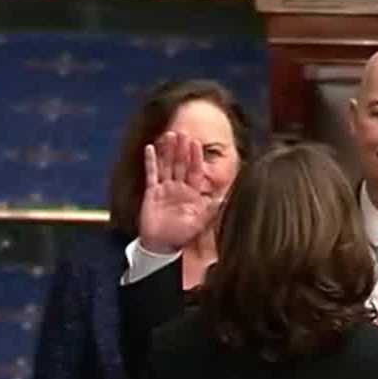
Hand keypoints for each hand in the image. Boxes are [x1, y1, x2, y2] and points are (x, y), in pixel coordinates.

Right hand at [137, 131, 220, 253]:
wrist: (162, 245)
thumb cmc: (182, 235)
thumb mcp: (201, 222)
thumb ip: (212, 209)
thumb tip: (226, 198)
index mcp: (192, 193)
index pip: (195, 171)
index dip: (196, 157)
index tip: (197, 143)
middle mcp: (179, 188)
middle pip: (181, 164)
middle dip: (182, 149)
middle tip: (183, 133)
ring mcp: (165, 188)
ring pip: (167, 165)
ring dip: (168, 151)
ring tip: (169, 135)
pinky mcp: (152, 192)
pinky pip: (151, 174)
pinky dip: (151, 161)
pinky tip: (150, 147)